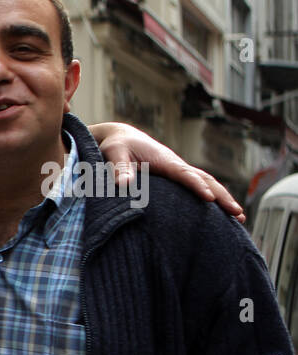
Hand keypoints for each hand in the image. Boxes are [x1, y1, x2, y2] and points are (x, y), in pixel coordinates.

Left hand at [89, 121, 243, 221]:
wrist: (122, 137)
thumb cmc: (117, 146)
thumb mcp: (114, 153)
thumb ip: (119, 168)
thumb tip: (123, 185)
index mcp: (164, 160)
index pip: (184, 174)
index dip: (197, 186)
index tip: (209, 199)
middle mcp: (176, 165)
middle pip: (205, 180)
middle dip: (222, 196)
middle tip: (238, 213)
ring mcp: (178, 172)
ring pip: (206, 183)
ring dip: (223, 199)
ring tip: (239, 217)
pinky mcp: (176, 178)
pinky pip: (198, 187)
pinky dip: (212, 197)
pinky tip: (221, 214)